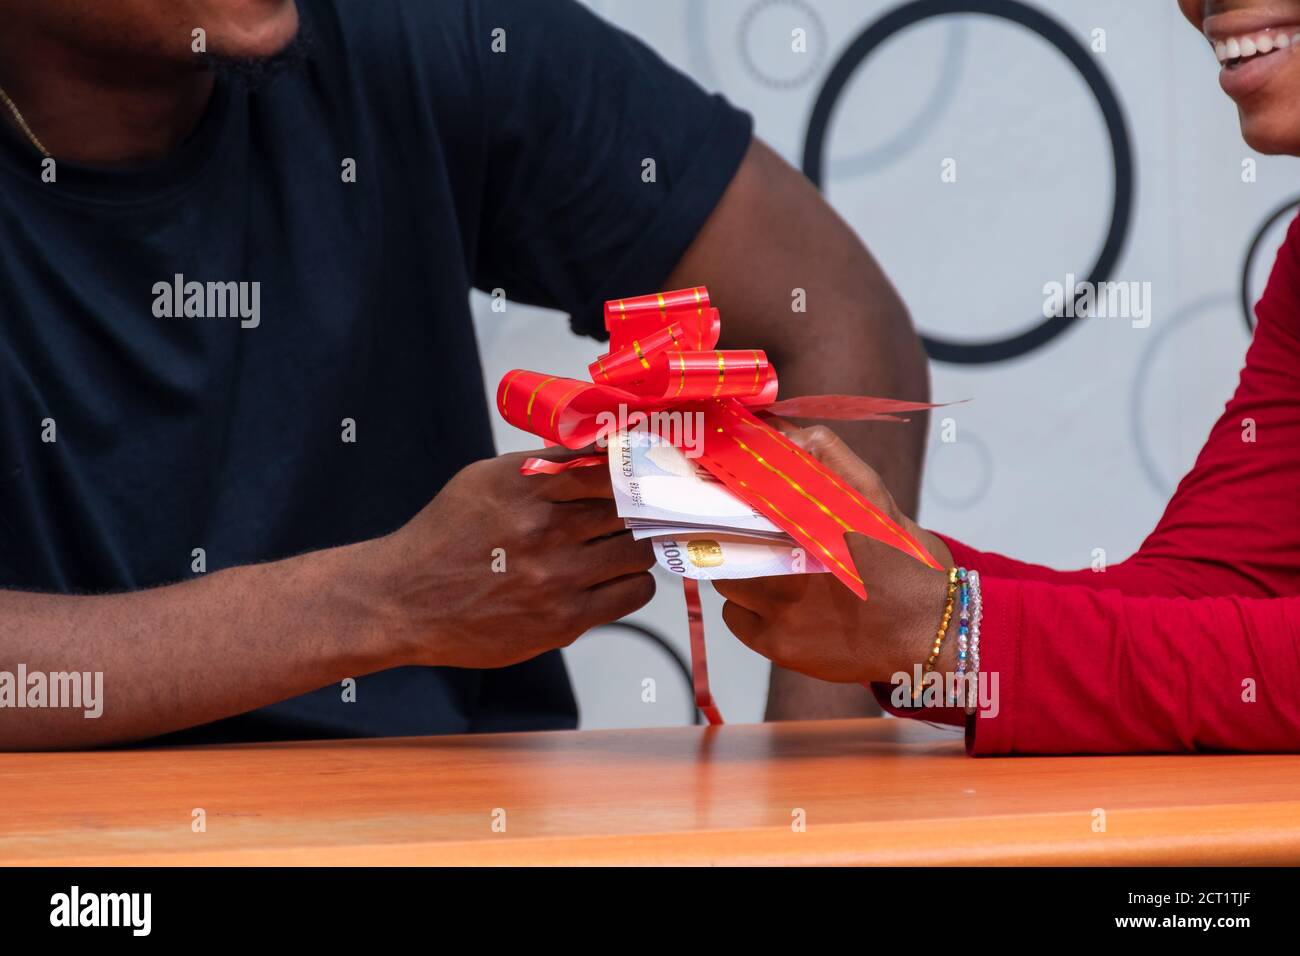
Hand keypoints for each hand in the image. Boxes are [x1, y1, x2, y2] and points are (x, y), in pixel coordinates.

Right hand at [373, 448, 654, 668]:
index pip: (611, 466)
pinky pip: (633, 592)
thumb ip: (546, 464)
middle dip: (639, 509)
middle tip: (641, 511)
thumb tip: (607, 448)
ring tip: (619, 546)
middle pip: (631, 509)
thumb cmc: (445, 536)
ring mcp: (557, 578)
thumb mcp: (486, 479)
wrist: (403, 601)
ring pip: (638, 551)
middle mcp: (544, 529)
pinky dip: (633, 582)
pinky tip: (613, 578)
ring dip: (636, 546)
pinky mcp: (564, 620)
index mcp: (526, 486)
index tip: (648, 471)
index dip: (637, 469)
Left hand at [714, 425, 952, 683]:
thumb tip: (781, 430)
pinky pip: (736, 620)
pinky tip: (778, 605)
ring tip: (769, 570)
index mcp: (809, 519)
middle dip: (732, 533)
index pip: (739, 492)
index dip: (724, 488)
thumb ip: (827, 456)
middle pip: (723, 539)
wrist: (934, 629)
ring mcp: (780, 608)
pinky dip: (747, 611)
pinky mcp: (779, 645)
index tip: (721, 485)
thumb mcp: (872, 495)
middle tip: (753, 534)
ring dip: (739, 571)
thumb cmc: (905, 559)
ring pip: (727, 580)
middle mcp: (787, 564)